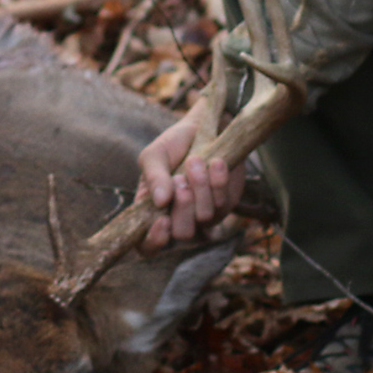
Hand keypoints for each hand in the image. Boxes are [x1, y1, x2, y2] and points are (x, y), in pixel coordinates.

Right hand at [134, 96, 247, 250]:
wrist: (205, 127)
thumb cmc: (174, 144)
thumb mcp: (155, 155)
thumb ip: (153, 177)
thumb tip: (160, 202)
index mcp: (152, 210)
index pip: (147, 245)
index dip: (154, 242)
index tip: (163, 222)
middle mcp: (178, 217)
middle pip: (183, 234)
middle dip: (184, 207)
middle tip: (180, 179)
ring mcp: (203, 213)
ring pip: (205, 217)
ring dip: (200, 186)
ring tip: (195, 161)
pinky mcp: (225, 203)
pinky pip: (223, 202)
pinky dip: (218, 180)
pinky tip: (216, 162)